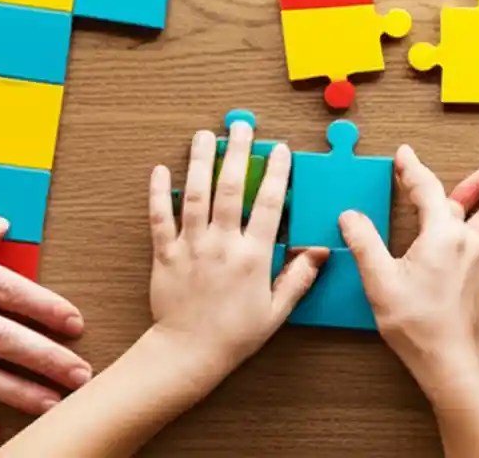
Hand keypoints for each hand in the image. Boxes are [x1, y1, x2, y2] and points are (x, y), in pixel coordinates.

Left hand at [145, 122, 327, 374]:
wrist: (190, 352)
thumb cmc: (235, 334)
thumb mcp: (277, 310)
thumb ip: (298, 277)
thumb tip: (319, 250)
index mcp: (252, 257)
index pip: (269, 204)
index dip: (276, 174)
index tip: (280, 150)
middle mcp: (221, 245)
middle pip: (230, 188)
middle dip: (237, 153)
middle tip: (241, 127)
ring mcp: (191, 246)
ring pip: (195, 195)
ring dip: (200, 161)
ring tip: (204, 136)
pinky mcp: (164, 253)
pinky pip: (159, 217)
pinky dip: (159, 192)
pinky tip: (162, 170)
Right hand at [341, 146, 478, 395]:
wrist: (446, 360)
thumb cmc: (415, 323)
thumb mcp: (379, 279)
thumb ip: (364, 242)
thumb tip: (350, 216)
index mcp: (439, 234)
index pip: (426, 189)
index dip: (412, 169)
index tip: (404, 154)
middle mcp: (465, 240)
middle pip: (474, 196)